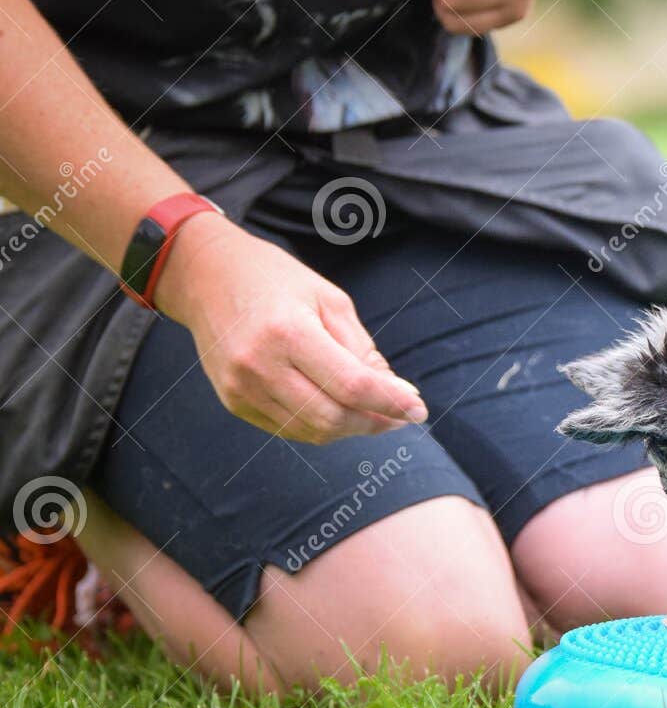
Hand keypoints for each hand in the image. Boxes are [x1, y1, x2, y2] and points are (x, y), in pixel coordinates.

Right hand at [154, 213, 428, 444]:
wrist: (204, 276)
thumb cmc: (277, 281)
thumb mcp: (330, 300)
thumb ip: (362, 350)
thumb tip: (394, 394)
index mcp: (288, 332)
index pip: (351, 384)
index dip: (391, 402)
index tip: (419, 409)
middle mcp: (259, 365)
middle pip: (332, 418)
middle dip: (375, 422)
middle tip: (401, 415)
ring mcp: (241, 388)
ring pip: (311, 431)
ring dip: (351, 429)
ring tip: (376, 414)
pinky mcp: (233, 401)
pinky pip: (288, 429)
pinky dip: (321, 427)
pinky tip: (340, 411)